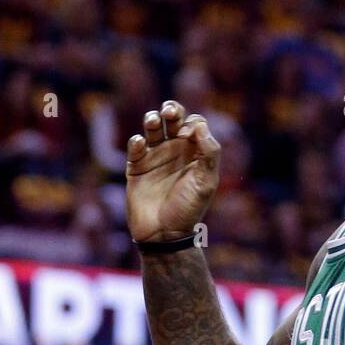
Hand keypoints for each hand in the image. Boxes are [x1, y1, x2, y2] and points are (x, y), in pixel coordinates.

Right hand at [125, 99, 220, 243]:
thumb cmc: (188, 209)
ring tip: (153, 120)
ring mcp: (155, 157)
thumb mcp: (206, 182)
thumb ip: (209, 153)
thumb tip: (199, 125)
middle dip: (171, 110)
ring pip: (153, 128)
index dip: (191, 123)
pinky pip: (135, 147)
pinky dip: (137, 141)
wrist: (164, 234)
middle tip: (169, 112)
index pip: (195, 124)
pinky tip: (141, 144)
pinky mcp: (137, 167)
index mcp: (195, 154)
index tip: (187, 137)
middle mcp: (176, 151)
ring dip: (153, 119)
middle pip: (173, 119)